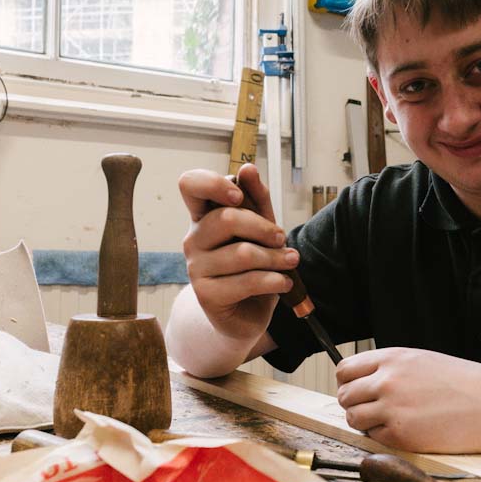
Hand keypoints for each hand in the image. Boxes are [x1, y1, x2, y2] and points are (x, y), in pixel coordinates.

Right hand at [178, 163, 297, 343]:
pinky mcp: (206, 295)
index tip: (239, 196)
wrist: (246, 313)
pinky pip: (247, 281)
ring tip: (290, 262)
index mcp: (203, 216)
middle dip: (264, 228)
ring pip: (242, 253)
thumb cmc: (253, 266)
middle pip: (227, 218)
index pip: (190, 184)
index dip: (214, 183)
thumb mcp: (260, 228)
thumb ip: (256, 198)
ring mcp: (195, 267)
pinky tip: (284, 282)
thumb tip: (248, 168)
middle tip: (282, 239)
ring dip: (276, 258)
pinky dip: (274, 280)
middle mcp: (193, 239)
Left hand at [334, 347, 480, 453]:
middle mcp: (388, 381)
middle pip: (344, 396)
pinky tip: (409, 431)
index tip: (356, 390)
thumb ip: (390, 369)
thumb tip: (359, 383)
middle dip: (355, 405)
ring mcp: (392, 408)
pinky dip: (385, 437)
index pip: (345, 370)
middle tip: (375, 410)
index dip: (347, 383)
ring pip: (354, 418)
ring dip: (367, 422)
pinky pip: (374, 438)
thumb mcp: (423, 362)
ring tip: (393, 421)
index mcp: (393, 358)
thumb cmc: (465, 384)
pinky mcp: (401, 435)